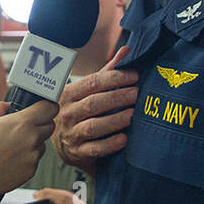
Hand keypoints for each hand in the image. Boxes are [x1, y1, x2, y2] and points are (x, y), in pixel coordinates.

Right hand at [0, 100, 55, 203]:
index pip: (50, 108)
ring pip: (42, 144)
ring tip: (10, 148)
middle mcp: (31, 139)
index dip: (47, 106)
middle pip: (50, 125)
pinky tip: (9, 160)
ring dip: (33, 143)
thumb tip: (8, 106)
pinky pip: (34, 160)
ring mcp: (32, 157)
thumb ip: (0, 109)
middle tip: (23, 128)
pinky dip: (26, 159)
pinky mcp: (31, 171)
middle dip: (40, 124)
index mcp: (21, 123)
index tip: (43, 108)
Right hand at [53, 46, 139, 170]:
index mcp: (68, 94)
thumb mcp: (88, 91)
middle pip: (93, 103)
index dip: (114, 78)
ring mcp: (71, 134)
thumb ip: (107, 72)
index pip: (92, 82)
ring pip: (93, 126)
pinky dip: (110, 144)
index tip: (134, 76)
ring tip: (133, 114)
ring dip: (115, 120)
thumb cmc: (81, 112)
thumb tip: (126, 50)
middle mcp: (67, 113)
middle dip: (117, 97)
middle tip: (137, 94)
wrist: (66, 145)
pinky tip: (124, 138)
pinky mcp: (77, 153)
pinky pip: (94, 149)